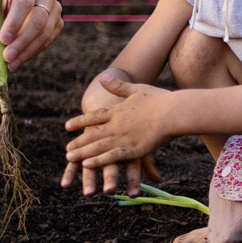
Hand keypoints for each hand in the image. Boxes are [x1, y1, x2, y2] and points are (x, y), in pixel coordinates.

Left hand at [0, 0, 62, 70]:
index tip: (3, 40)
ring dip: (27, 51)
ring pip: (45, 33)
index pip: (24, 3)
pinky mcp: (59, 22)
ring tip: (12, 64)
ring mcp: (56, 8)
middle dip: (22, 41)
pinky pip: (48, 40)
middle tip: (7, 57)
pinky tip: (20, 59)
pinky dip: (33, 51)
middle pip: (38, 20)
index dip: (14, 23)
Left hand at [64, 78, 178, 179]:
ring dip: (83, 153)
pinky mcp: (133, 150)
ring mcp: (123, 138)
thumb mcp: (137, 89)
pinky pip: (112, 156)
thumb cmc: (160, 100)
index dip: (80, 122)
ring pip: (98, 147)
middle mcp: (117, 124)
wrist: (174, 112)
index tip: (67, 126)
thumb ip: (118, 86)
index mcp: (118, 110)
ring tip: (69, 158)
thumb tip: (102, 77)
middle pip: (93, 134)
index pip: (94, 116)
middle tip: (66, 149)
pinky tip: (87, 165)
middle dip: (79, 142)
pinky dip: (98, 160)